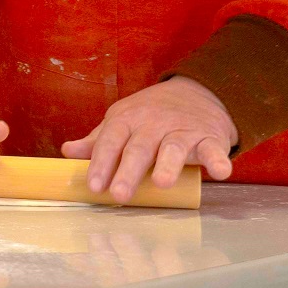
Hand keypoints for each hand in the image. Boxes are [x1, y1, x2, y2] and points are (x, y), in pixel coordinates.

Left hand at [61, 77, 235, 202]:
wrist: (197, 93)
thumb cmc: (149, 116)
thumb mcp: (121, 122)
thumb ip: (98, 141)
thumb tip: (67, 152)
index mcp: (127, 120)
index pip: (110, 141)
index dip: (101, 163)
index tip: (93, 186)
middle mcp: (153, 124)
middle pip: (139, 148)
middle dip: (128, 171)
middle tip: (119, 194)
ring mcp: (183, 130)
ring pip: (174, 148)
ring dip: (168, 165)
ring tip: (162, 184)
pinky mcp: (210, 137)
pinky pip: (214, 149)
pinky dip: (218, 160)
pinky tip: (220, 172)